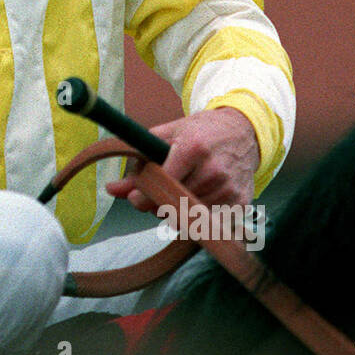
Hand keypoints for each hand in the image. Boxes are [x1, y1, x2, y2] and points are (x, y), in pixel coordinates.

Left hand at [105, 107, 260, 213]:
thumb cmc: (199, 132)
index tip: (135, 197)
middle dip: (158, 203)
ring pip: (190, 217)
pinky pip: (209, 223)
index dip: (145, 193)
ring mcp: (230, 189)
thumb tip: (111, 190)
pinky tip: (198, 200)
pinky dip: (198, 218)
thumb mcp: (166, 137)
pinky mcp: (241, 203)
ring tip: (179, 193)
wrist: (243, 131)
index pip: (162, 182)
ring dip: (178, 212)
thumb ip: (137, 163)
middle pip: (174, 203)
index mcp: (193, 148)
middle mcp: (214, 170)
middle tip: (156, 194)